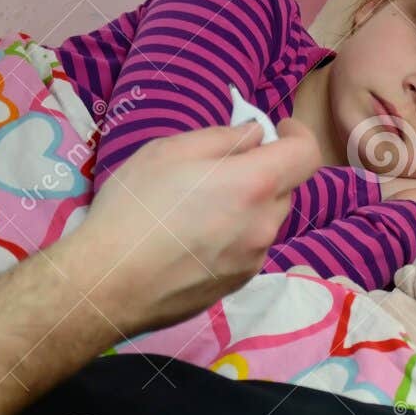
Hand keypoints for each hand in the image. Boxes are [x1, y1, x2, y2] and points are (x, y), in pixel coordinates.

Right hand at [52, 119, 320, 336]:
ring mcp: (254, 258)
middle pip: (284, 187)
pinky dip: (234, 236)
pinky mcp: (237, 284)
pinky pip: (249, 248)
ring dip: (248, 206)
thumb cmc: (135, 208)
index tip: (277, 130)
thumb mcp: (170, 151)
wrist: (108, 284)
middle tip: (219, 170)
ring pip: (266, 219)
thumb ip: (224, 137)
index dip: (296, 135)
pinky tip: (192, 240)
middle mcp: (265, 224)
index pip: (307, 154)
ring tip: (198, 209)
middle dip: (263, 172)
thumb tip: (255, 135)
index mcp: (255, 184)